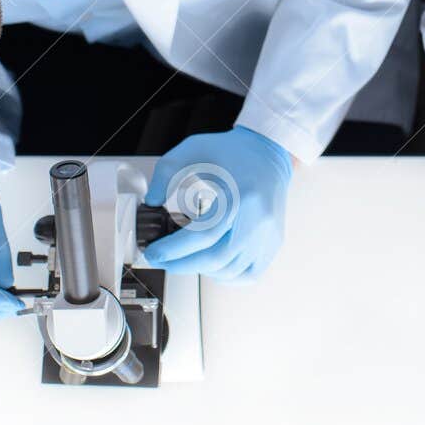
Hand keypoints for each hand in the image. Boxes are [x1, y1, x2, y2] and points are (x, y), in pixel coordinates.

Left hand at [142, 126, 293, 282]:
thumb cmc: (235, 152)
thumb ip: (166, 173)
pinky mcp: (272, 242)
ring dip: (202, 270)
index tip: (154, 252)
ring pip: (231, 270)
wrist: (268, 152)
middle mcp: (259, 219)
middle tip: (162, 260)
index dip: (174, 249)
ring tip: (185, 259)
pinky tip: (212, 264)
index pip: (204, 234)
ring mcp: (269, 234)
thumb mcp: (193, 150)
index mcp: (242, 195)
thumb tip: (151, 202)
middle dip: (182, 264)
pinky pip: (249, 273)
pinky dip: (226, 275)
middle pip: (216, 258)